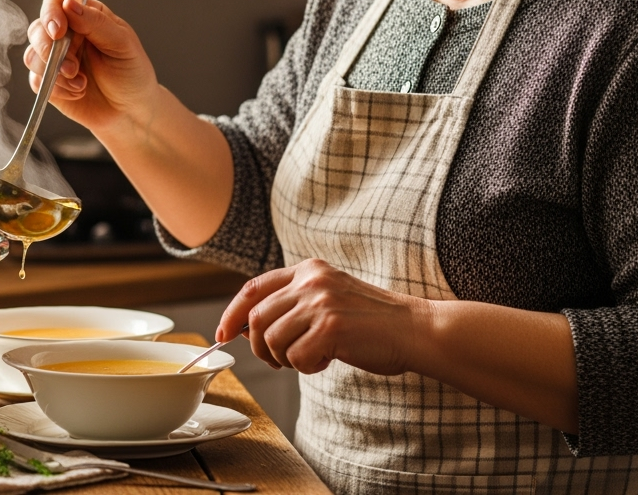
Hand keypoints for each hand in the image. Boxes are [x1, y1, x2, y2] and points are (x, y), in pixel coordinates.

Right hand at [24, 0, 158, 133]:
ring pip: (32, 56)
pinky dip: (57, 89)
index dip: (51, 13)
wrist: (131, 111)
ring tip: (81, 84)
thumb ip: (96, 23)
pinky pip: (36, 81)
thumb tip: (69, 4)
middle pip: (37, 29)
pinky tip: (78, 92)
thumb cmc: (132, 74)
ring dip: (55, 73)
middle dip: (49, 50)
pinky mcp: (48, 82)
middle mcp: (66, 35)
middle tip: (72, 68)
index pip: (56, 1)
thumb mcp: (122, 44)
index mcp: (85, 16)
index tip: (58, 31)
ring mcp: (55, 59)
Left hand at [215, 259, 431, 375]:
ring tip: (310, 358)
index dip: (232, 313)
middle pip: (256, 318)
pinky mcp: (331, 327)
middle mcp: (311, 281)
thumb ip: (292, 306)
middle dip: (258, 346)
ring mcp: (321, 303)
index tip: (222, 334)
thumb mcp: (328, 299)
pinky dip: (306, 367)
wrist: (415, 329)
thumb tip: (244, 328)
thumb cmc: (372, 322)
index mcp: (308, 269)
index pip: (253, 288)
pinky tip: (326, 361)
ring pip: (272, 340)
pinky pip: (295, 357)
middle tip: (277, 360)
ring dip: (284, 359)